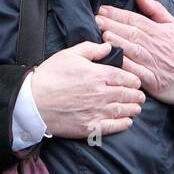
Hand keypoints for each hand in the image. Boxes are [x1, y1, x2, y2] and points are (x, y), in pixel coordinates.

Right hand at [29, 41, 145, 138]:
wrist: (33, 102)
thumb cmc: (50, 76)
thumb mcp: (69, 55)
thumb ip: (91, 49)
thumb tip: (109, 46)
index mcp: (98, 75)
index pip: (124, 77)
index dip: (133, 80)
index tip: (136, 82)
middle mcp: (101, 94)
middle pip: (126, 94)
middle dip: (136, 95)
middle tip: (140, 96)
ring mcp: (96, 112)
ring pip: (123, 110)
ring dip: (133, 109)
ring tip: (137, 108)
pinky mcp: (89, 127)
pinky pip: (113, 127)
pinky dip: (123, 124)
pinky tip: (127, 122)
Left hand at [95, 0, 173, 105]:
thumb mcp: (173, 26)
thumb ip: (156, 10)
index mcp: (159, 31)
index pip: (136, 20)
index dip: (118, 14)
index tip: (102, 9)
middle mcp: (156, 46)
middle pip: (132, 33)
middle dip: (114, 26)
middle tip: (96, 20)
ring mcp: (155, 63)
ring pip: (135, 51)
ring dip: (119, 43)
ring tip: (104, 36)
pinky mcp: (154, 81)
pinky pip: (138, 73)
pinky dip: (127, 67)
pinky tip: (115, 61)